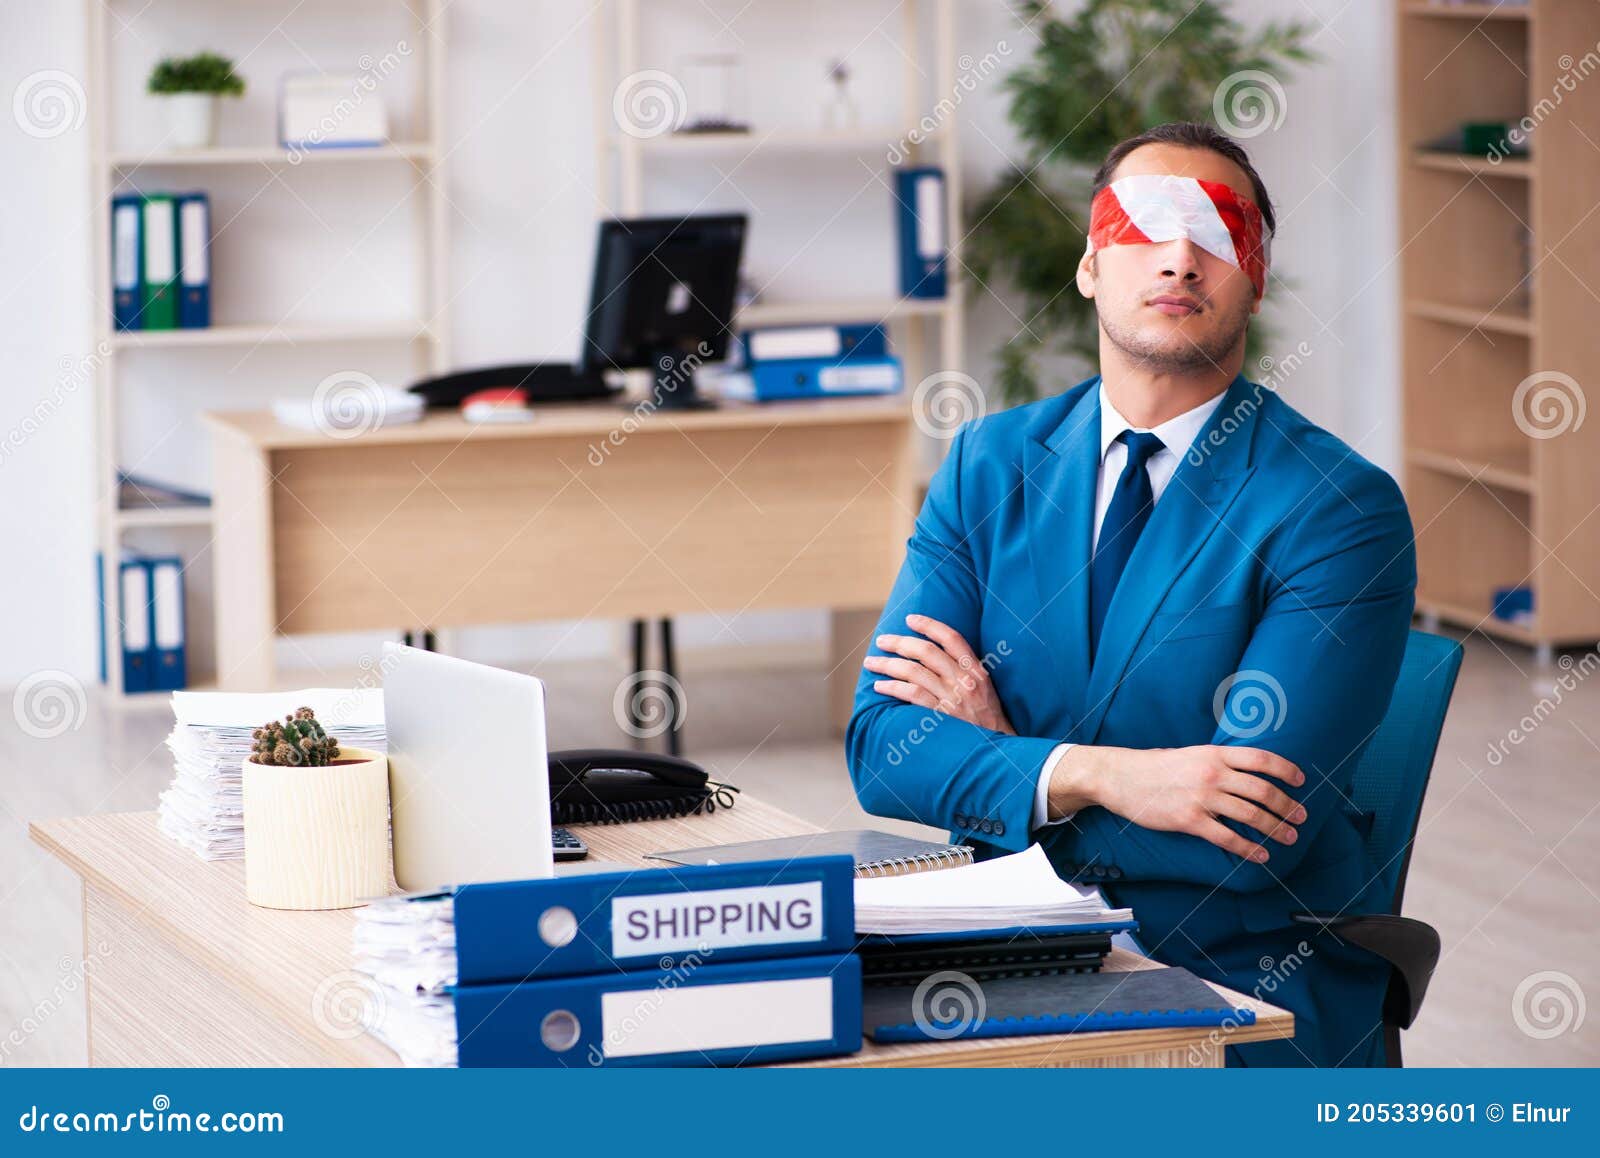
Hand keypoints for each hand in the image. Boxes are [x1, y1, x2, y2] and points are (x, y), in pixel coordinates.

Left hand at [863, 614, 1014, 734]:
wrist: (997, 747)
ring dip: (888, 665)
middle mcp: (964, 680)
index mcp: (976, 670)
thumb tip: (933, 654)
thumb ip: (964, 669)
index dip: (929, 625)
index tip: (910, 618)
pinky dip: (893, 688)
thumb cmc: (987, 716)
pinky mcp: (941, 716)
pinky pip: (911, 695)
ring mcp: (952, 698)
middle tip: (881, 640)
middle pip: (926, 652)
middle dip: (899, 642)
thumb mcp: (985, 687)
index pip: (952, 638)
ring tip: (871, 663)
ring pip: (913, 672)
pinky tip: (880, 686)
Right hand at [1049, 744, 1306, 862]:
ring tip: (1288, 837)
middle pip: (1262, 790)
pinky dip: (1248, 848)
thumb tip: (1247, 773)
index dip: (1286, 770)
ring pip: (1250, 815)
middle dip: (1287, 806)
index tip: (1301, 782)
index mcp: (1214, 754)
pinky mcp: (1189, 820)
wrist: (1120, 776)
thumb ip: (1218, 762)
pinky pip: (1227, 837)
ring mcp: (1202, 797)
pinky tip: (1260, 855)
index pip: (1261, 759)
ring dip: (1275, 828)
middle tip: (1300, 817)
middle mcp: (1213, 774)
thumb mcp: (1191, 754)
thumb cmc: (1155, 767)